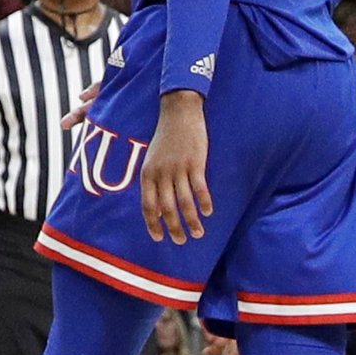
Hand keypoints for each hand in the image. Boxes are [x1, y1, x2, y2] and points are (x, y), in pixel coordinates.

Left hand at [143, 92, 212, 244]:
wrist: (177, 113)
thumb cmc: (166, 139)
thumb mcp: (152, 159)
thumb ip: (154, 182)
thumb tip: (158, 208)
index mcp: (147, 173)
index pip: (147, 205)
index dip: (153, 223)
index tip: (159, 238)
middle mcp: (160, 173)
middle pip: (166, 208)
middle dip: (174, 228)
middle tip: (182, 241)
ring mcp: (177, 168)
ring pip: (184, 202)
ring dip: (192, 221)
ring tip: (198, 233)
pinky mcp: (195, 163)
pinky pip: (199, 188)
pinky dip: (204, 203)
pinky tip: (208, 213)